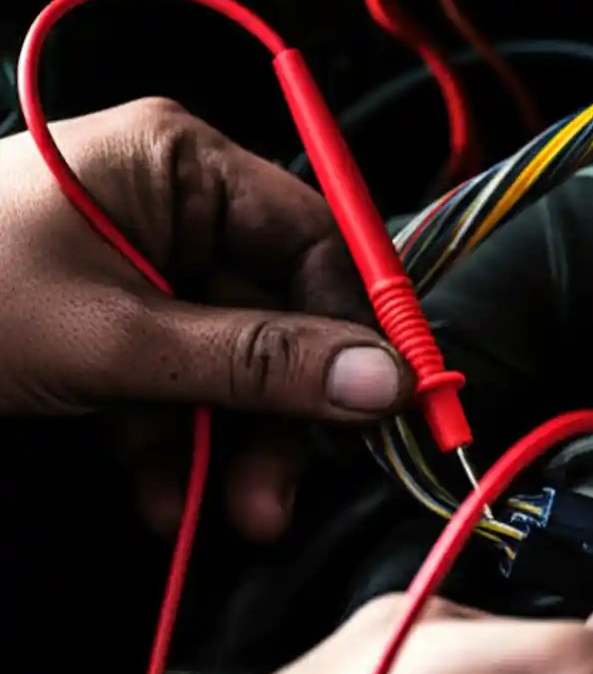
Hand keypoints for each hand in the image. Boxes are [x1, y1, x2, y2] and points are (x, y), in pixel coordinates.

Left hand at [0, 98, 412, 539]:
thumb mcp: (114, 336)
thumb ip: (255, 361)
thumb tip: (380, 380)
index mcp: (182, 164)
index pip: (317, 238)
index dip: (364, 322)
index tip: (398, 395)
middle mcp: (175, 209)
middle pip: (281, 312)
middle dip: (287, 409)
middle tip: (290, 484)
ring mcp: (147, 273)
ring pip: (236, 363)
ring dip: (236, 444)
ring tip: (233, 509)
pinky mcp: (120, 330)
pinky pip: (184, 388)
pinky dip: (180, 447)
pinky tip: (164, 494)